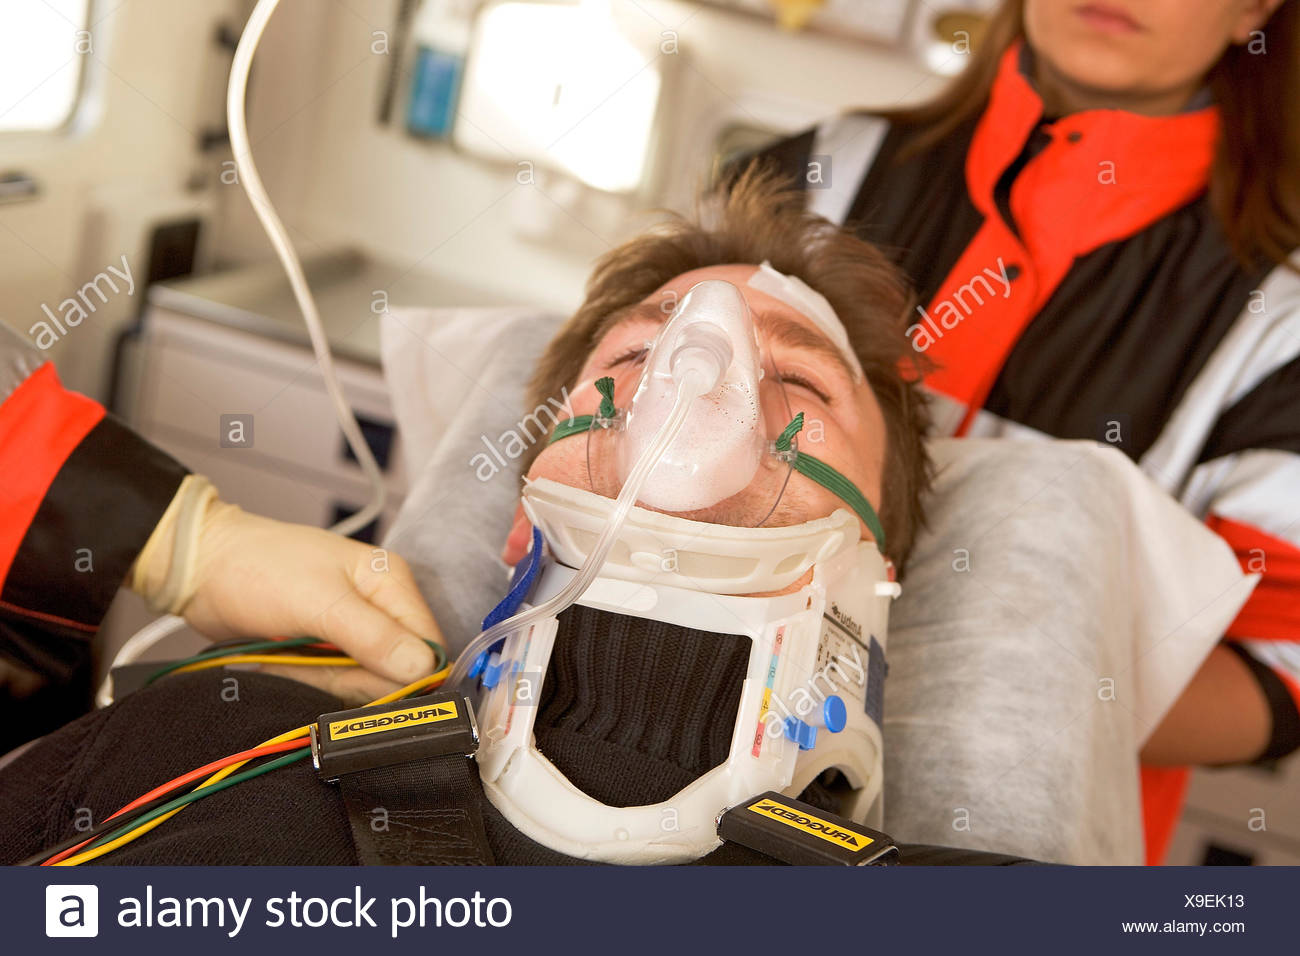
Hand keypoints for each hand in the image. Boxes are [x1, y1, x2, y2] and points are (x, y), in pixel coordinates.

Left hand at [177, 503, 442, 684]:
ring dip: (326, 680)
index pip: (427, 646)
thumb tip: (424, 669)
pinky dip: (312, 679)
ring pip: (364, 681)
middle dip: (351, 678)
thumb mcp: (318, 602)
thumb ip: (373, 636)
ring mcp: (354, 628)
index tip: (360, 680)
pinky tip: (289, 662)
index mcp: (391, 583)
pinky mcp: (329, 646)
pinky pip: (337, 680)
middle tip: (310, 659)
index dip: (403, 675)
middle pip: (396, 670)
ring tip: (292, 655)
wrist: (200, 568)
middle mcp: (381, 605)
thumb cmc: (256, 568)